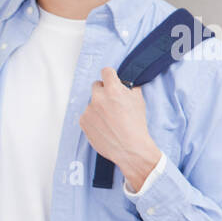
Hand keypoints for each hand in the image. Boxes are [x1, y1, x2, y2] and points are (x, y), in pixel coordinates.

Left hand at [78, 67, 161, 191]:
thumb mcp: (138, 101)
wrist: (130, 148)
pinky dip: (93, 118)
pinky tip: (103, 126)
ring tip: (109, 120)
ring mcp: (89, 110)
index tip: (110, 79)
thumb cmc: (136, 126)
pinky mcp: (83, 121)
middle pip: (96, 86)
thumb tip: (125, 84)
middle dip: (103, 91)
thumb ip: (129, 89)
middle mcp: (98, 98)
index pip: (106, 71)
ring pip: (92, 102)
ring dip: (98, 107)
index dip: (110, 75)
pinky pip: (86, 115)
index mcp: (113, 90)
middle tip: (111, 102)